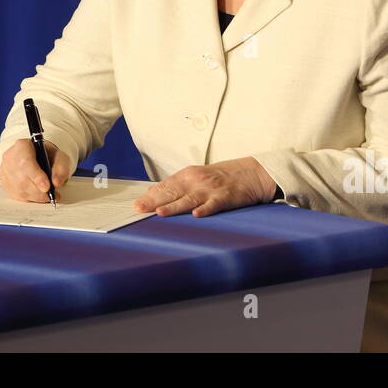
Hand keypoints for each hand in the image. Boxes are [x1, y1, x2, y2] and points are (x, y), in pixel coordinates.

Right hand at [0, 138, 74, 202]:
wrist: (39, 158)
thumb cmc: (48, 156)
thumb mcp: (60, 157)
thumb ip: (61, 169)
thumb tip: (56, 183)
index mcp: (23, 146)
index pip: (25, 162)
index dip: (36, 176)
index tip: (47, 187)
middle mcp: (10, 157)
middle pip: (22, 179)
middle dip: (39, 191)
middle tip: (52, 194)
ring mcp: (5, 171)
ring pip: (19, 189)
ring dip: (36, 196)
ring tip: (48, 196)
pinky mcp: (5, 183)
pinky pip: (16, 196)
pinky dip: (30, 198)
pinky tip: (38, 196)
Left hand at [133, 156, 277, 217]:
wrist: (250, 173)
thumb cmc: (221, 177)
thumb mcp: (196, 177)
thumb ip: (176, 185)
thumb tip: (152, 192)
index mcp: (187, 175)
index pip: (164, 186)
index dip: (149, 196)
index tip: (136, 206)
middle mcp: (195, 181)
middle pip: (172, 192)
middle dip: (155, 201)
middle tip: (139, 209)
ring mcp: (210, 189)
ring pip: (189, 199)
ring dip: (174, 206)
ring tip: (160, 213)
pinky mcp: (225, 197)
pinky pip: (214, 204)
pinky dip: (206, 209)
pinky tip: (197, 214)